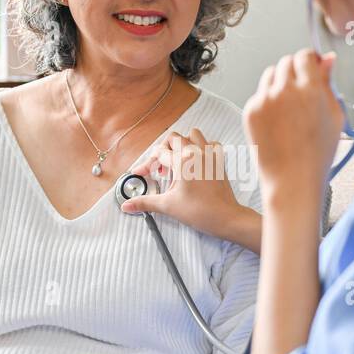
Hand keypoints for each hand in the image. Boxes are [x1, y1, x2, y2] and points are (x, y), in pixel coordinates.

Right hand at [120, 128, 242, 238]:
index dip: (146, 165)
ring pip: (193, 135)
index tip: (140, 174)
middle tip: (159, 170)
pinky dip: (201, 148)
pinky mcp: (219, 160)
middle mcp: (197, 152)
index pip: (158, 155)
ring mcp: (210, 154)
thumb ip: (145, 202)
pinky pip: (210, 143)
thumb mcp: (168, 205)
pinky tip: (195, 162)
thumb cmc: (200, 211)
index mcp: (183, 160)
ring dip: (181, 145)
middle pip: (173, 138)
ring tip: (176, 163)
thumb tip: (127, 206)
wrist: (226, 218)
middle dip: (162, 151)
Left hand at [243, 49, 343, 199]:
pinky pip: (259, 94)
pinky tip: (278, 122)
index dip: (311, 61)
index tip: (313, 68)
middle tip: (302, 92)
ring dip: (280, 83)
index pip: (305, 56)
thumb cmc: (318, 153)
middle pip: (286, 62)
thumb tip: (328, 59)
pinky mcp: (250, 111)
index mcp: (310, 90)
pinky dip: (268, 101)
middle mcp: (285, 91)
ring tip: (290, 109)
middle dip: (295, 71)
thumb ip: (329, 83)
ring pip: (270, 74)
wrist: (292, 179)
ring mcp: (264, 100)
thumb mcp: (335, 116)